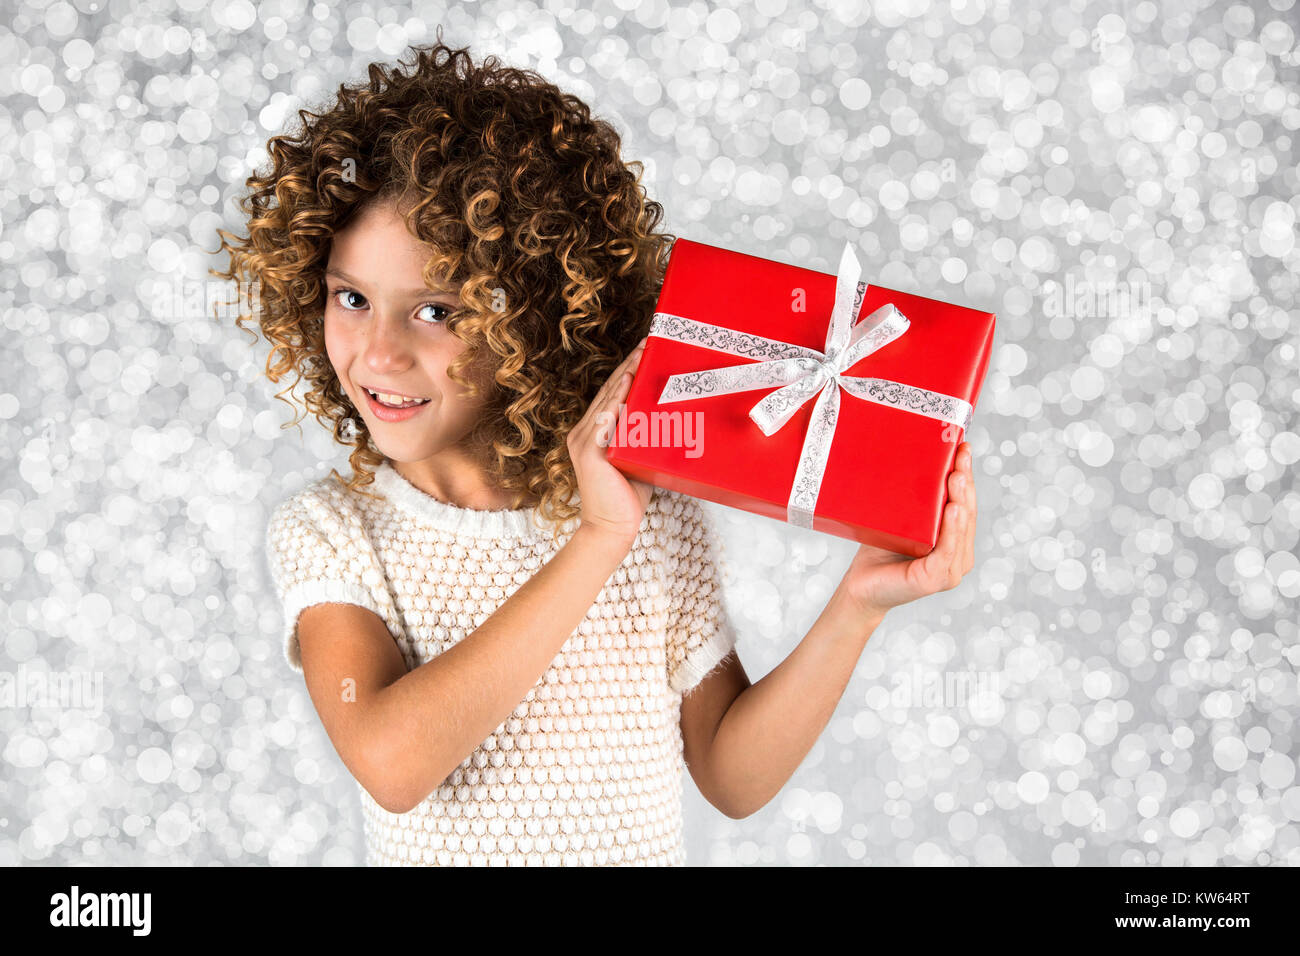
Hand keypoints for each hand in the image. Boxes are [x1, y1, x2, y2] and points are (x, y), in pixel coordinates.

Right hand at [566, 335, 654, 541]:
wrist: (613, 528)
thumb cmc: (629, 497)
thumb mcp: (638, 458)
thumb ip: (643, 437)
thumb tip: (669, 417)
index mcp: (592, 433)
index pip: (611, 394)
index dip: (628, 370)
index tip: (645, 350)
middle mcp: (583, 433)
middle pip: (609, 390)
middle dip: (630, 364)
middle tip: (649, 342)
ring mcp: (584, 441)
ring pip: (607, 400)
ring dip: (626, 374)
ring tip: (643, 354)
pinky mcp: (589, 453)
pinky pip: (605, 419)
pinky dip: (617, 399)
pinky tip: (628, 381)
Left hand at [839, 442, 977, 618]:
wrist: (860, 586)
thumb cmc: (880, 550)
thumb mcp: (901, 519)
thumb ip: (914, 500)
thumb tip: (914, 454)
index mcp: (954, 541)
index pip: (964, 505)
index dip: (966, 476)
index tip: (963, 447)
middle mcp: (958, 556)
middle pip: (966, 514)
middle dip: (965, 484)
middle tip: (961, 456)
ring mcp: (949, 570)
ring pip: (960, 531)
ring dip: (961, 501)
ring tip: (957, 477)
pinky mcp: (934, 580)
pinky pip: (946, 551)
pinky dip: (951, 530)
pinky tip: (952, 510)